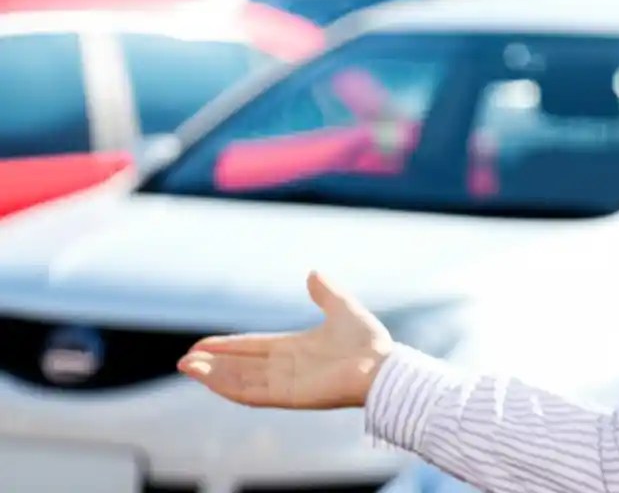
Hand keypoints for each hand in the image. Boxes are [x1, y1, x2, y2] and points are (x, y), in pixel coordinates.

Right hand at [177, 271, 393, 408]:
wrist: (384, 366)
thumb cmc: (369, 342)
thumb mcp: (343, 308)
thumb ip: (326, 293)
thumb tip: (313, 272)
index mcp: (296, 349)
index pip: (253, 348)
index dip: (228, 347)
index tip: (202, 345)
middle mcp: (287, 368)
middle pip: (241, 365)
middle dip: (213, 363)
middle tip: (185, 359)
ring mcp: (287, 383)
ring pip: (241, 379)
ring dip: (213, 374)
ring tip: (187, 366)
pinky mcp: (290, 396)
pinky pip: (253, 392)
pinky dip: (229, 385)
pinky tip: (209, 378)